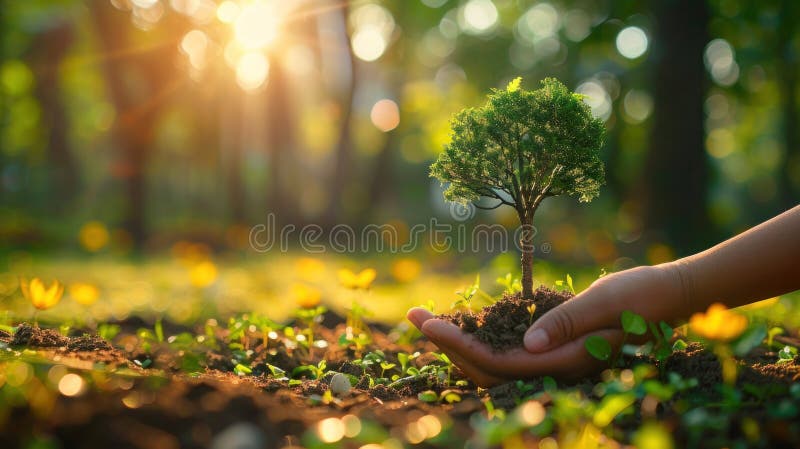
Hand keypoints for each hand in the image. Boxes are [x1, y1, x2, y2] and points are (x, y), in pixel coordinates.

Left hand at [407, 265, 684, 386]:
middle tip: (414, 316)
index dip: (458, 345)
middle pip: (488, 369)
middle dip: (447, 345)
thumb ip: (568, 323)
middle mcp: (555, 367)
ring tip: (428, 320)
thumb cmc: (641, 295)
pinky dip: (481, 339)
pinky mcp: (555, 348)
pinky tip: (465, 322)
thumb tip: (529, 345)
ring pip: (495, 364)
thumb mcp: (604, 302)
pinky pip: (509, 351)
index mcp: (566, 361)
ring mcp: (554, 360)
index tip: (426, 324)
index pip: (499, 362)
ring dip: (459, 344)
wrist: (671, 296)